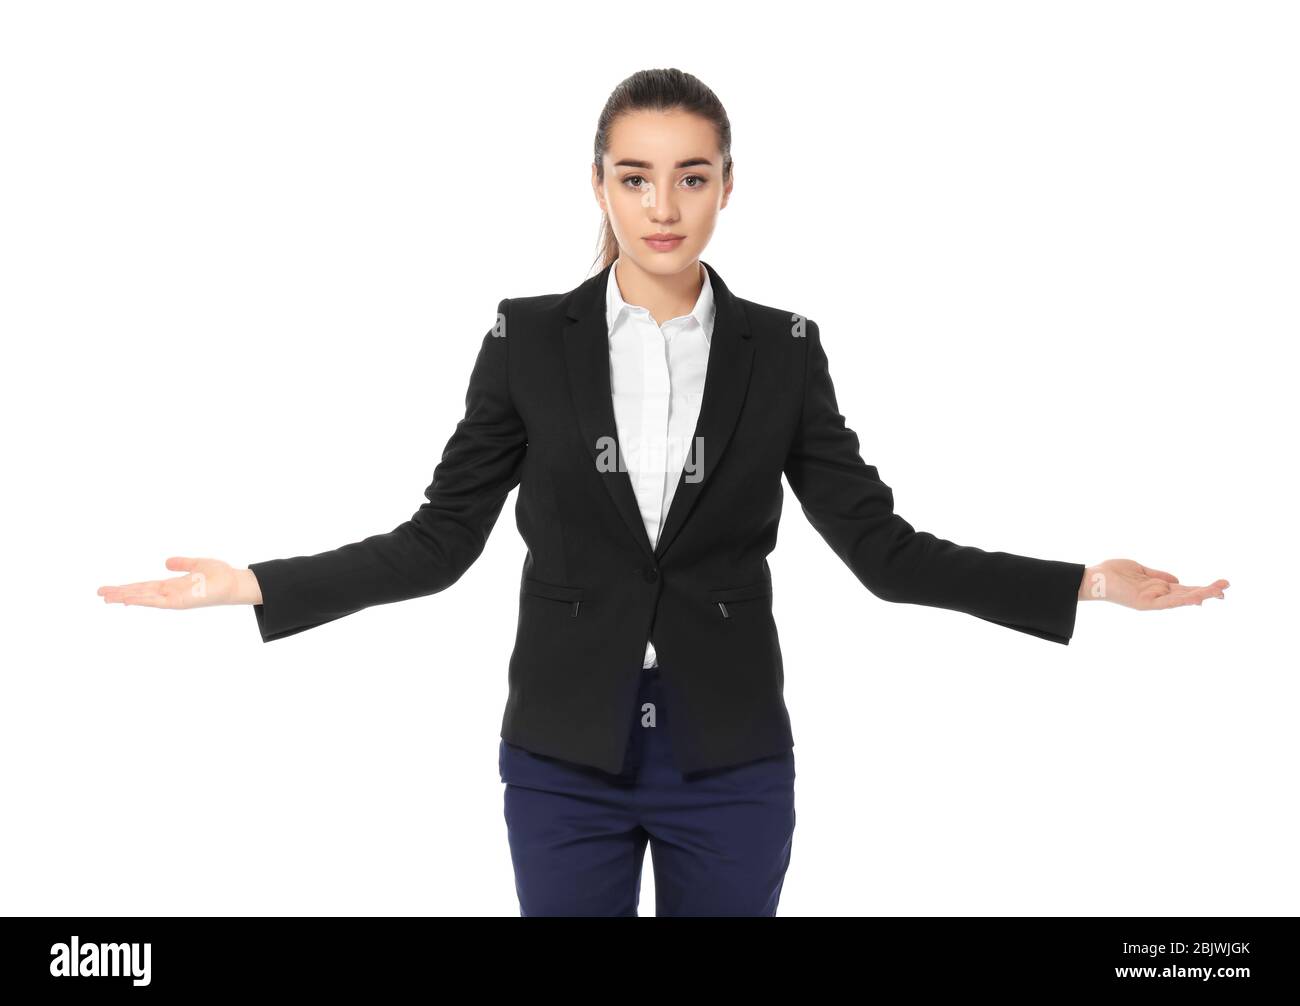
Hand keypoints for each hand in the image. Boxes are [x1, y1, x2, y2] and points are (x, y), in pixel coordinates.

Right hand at [98, 557, 262, 608]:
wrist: (234, 582)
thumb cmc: (219, 575)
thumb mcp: (196, 564)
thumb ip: (181, 564)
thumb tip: (166, 562)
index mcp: (172, 585)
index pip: (145, 586)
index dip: (128, 587)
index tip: (110, 588)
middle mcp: (170, 593)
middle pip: (140, 593)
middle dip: (119, 593)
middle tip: (99, 593)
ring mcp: (174, 599)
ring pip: (144, 598)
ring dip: (125, 597)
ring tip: (106, 597)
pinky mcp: (180, 602)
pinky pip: (157, 601)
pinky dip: (142, 600)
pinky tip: (128, 599)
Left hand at [1077, 559, 1227, 608]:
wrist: (1094, 578)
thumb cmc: (1113, 573)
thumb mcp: (1140, 570)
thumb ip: (1158, 575)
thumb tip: (1177, 580)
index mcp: (1158, 587)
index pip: (1184, 589)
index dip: (1200, 588)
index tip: (1219, 587)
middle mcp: (1158, 596)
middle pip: (1187, 594)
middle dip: (1207, 592)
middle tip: (1227, 587)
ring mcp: (1152, 600)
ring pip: (1181, 599)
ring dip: (1200, 595)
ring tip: (1219, 592)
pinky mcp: (1145, 603)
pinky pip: (1167, 602)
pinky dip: (1182, 600)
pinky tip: (1197, 598)